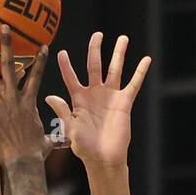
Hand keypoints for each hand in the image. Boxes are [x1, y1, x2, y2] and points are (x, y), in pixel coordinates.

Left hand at [0, 26, 50, 164]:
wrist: (23, 161)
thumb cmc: (35, 153)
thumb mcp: (47, 142)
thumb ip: (54, 137)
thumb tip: (64, 141)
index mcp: (29, 103)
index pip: (36, 77)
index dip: (40, 61)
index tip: (42, 46)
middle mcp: (14, 98)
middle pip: (11, 67)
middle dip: (7, 46)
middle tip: (4, 27)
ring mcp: (0, 104)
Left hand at [46, 31, 151, 170]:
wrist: (103, 159)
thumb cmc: (84, 148)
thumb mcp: (70, 129)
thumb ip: (62, 112)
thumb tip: (49, 97)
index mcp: (78, 99)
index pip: (70, 77)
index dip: (66, 65)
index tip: (61, 53)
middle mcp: (94, 93)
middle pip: (95, 65)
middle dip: (96, 49)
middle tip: (98, 34)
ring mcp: (110, 96)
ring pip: (115, 69)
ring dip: (119, 54)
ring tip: (123, 38)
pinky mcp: (124, 103)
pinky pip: (134, 84)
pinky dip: (140, 71)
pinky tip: (146, 59)